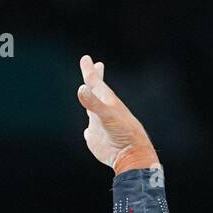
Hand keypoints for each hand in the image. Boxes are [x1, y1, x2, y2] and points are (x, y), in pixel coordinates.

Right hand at [76, 55, 158, 172]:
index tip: (86, 58)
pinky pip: (90, 132)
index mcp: (108, 102)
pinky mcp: (96, 139)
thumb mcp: (108, 115)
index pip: (96, 83)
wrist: (130, 154)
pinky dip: (88, 130)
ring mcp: (99, 125)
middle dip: (93, 78)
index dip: (90, 71)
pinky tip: (88, 131)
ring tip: (88, 94)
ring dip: (89, 101)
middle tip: (92, 64)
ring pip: (92, 110)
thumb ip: (93, 103)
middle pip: (96, 92)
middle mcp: (103, 111)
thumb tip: (81, 88)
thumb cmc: (123, 132)